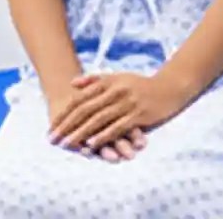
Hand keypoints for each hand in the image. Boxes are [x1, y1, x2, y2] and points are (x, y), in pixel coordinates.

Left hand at [50, 72, 188, 155]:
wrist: (170, 87)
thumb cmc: (141, 84)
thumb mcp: (118, 77)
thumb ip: (95, 79)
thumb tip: (72, 83)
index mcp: (109, 82)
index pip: (81, 99)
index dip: (65, 114)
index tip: (52, 127)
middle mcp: (116, 91)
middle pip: (86, 110)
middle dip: (68, 126)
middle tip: (53, 139)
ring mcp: (128, 103)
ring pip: (99, 120)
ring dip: (82, 133)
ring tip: (68, 144)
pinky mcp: (139, 115)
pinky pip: (118, 127)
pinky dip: (104, 136)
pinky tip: (92, 144)